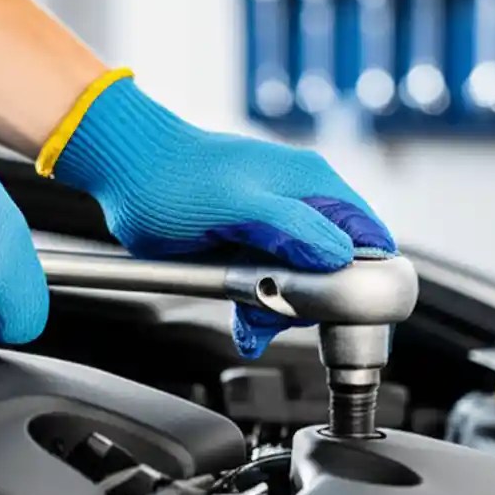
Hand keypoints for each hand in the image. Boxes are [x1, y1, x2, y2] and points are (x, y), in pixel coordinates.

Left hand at [47, 74, 394, 357]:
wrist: (123, 169)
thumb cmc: (173, 177)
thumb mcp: (237, 205)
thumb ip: (292, 227)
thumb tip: (340, 255)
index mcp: (314, 185)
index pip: (370, 239)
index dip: (367, 279)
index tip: (342, 310)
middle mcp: (302, 202)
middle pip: (338, 269)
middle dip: (312, 301)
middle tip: (275, 310)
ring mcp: (274, 224)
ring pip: (302, 283)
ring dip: (280, 310)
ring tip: (250, 321)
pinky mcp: (248, 243)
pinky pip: (269, 284)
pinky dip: (259, 308)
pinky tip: (244, 326)